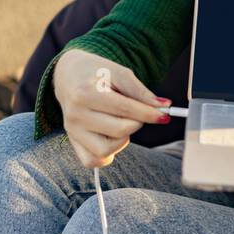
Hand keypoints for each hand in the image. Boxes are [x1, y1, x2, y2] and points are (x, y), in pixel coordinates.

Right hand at [52, 48, 169, 168]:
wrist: (69, 75)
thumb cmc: (97, 73)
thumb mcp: (120, 73)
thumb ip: (141, 91)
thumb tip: (164, 106)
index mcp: (85, 93)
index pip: (125, 109)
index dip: (149, 114)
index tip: (164, 115)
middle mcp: (76, 115)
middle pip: (119, 131)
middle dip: (137, 123)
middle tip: (138, 113)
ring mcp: (72, 131)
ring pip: (106, 150)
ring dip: (122, 140)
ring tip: (121, 123)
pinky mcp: (72, 142)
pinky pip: (92, 161)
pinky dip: (107, 155)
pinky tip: (112, 138)